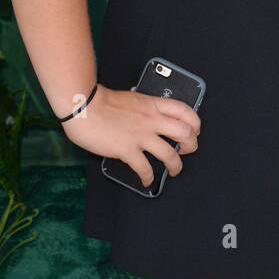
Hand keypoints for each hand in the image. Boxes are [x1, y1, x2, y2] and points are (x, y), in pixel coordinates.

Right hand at [62, 83, 200, 188]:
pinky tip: (147, 180)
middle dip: (192, 145)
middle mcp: (152, 120)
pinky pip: (145, 168)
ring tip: (174, 170)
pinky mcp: (128, 150)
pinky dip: (148, 177)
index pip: (185, 111)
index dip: (195, 123)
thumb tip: (147, 114)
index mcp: (153, 105)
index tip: (194, 130)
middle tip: (187, 151)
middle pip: (185, 133)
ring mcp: (141, 135)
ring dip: (176, 166)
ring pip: (170, 154)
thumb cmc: (101, 101)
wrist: (84, 106)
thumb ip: (143, 107)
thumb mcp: (132, 98)